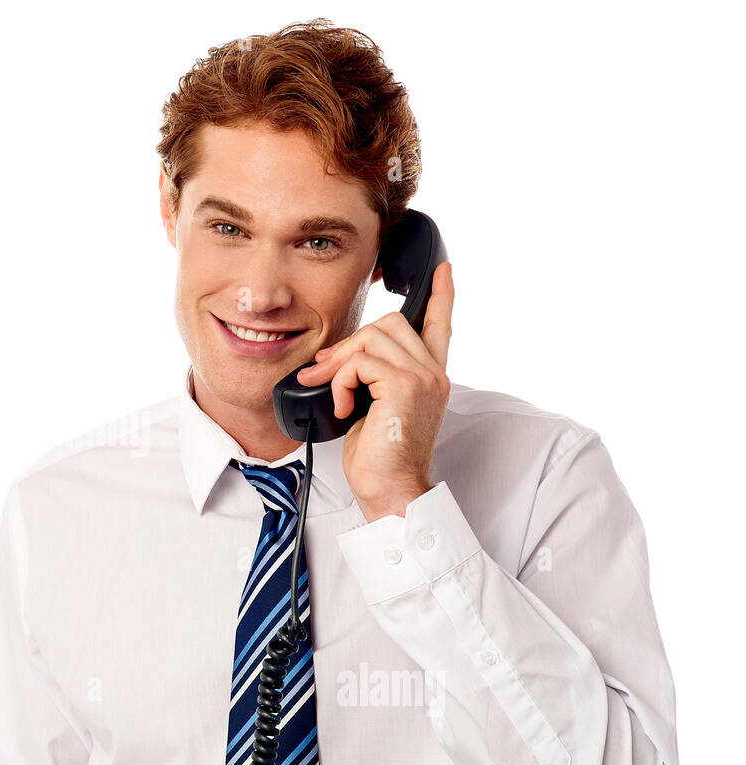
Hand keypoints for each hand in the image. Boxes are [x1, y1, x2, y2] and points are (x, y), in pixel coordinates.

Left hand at [295, 262, 453, 522]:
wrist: (390, 491)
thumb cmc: (379, 460)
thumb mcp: (372, 409)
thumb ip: (369, 379)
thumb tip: (333, 359)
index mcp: (430, 377)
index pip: (440, 325)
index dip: (441, 296)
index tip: (443, 269)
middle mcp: (433, 373)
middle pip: (390, 322)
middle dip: (350, 343)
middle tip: (325, 371)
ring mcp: (422, 378)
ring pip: (373, 337)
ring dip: (340, 363)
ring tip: (332, 392)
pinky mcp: (404, 387)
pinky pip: (360, 362)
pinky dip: (340, 382)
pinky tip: (342, 406)